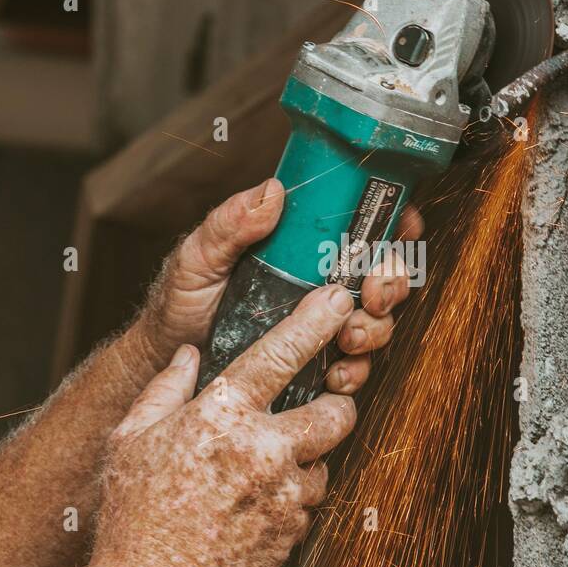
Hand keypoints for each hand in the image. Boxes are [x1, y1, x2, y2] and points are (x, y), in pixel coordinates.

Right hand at [97, 282, 358, 566]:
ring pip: (324, 460)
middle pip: (336, 410)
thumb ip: (164, 390)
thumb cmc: (134, 517)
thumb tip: (189, 356)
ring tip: (263, 470)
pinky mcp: (294, 530)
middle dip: (336, 403)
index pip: (282, 352)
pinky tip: (253, 508)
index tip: (338, 300)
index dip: (316, 320)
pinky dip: (291, 498)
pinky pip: (308, 502)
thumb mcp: (130, 440)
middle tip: (318, 406)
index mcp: (221, 415)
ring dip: (306, 459)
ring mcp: (284, 494)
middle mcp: (262, 450)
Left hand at [137, 177, 423, 394]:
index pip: (362, 225)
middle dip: (392, 282)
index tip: (400, 230)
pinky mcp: (317, 365)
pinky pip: (356, 368)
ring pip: (378, 321)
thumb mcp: (198, 256)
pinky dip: (356, 371)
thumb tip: (270, 192)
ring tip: (349, 338)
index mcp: (300, 247)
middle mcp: (319, 283)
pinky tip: (336, 375)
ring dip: (376, 329)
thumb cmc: (181, 303)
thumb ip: (229, 224)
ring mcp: (322, 325)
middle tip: (374, 295)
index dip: (392, 223)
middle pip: (383, 274)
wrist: (167, 363)